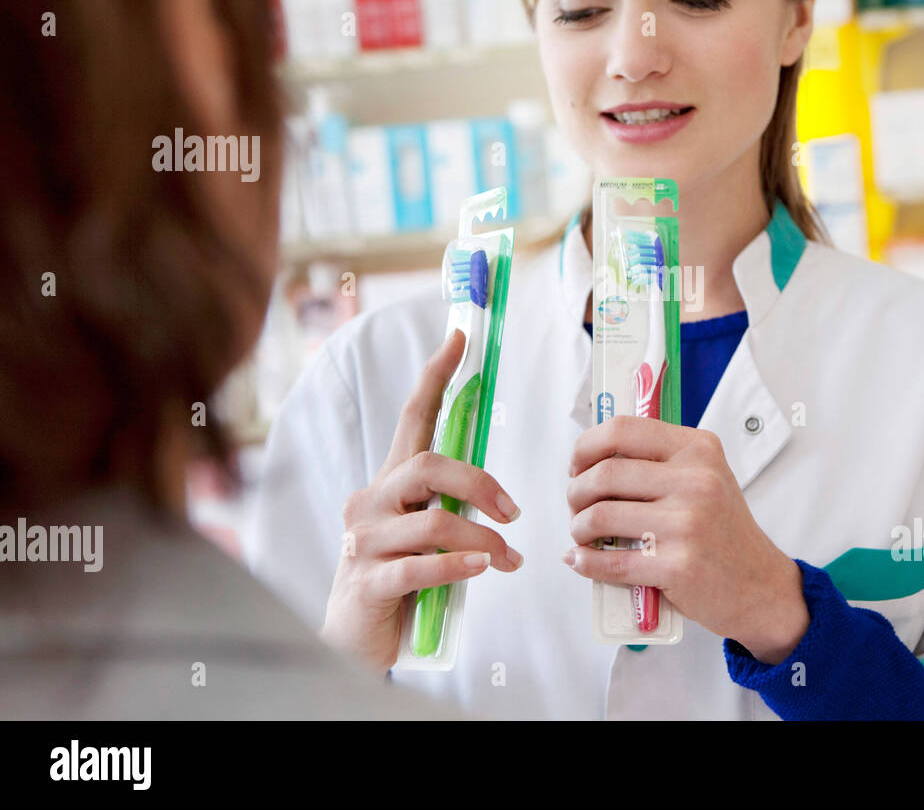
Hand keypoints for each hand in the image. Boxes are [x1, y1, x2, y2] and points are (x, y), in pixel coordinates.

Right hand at [319, 328, 523, 671]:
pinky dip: (458, 566)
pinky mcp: (368, 582)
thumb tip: (500, 499)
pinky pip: (421, 566)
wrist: (352, 642)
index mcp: (389, 486)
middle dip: (480, 484)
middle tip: (514, 512)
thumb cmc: (397, 582)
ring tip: (508, 560)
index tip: (458, 339)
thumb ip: (448, 509)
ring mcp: (364, 542)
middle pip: (429, 467)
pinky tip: (480, 568)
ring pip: (432, 522)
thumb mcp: (424, 537)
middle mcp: (371, 503)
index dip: (435, 376)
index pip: (412, 420)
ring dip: (483, 540)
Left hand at [563, 416, 808, 663]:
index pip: (623, 430)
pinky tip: (581, 559)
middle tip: (577, 506)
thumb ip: (659, 461)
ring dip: (578, 527)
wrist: (759, 585)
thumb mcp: (705, 477)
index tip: (578, 465)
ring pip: (600, 516)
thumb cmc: (722, 531)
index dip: (586, 447)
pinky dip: (585, 562)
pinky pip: (611, 561)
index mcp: (698, 449)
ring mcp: (688, 523)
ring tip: (583, 534)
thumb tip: (592, 459)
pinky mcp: (678, 565)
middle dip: (576, 492)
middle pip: (604, 474)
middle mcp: (696, 480)